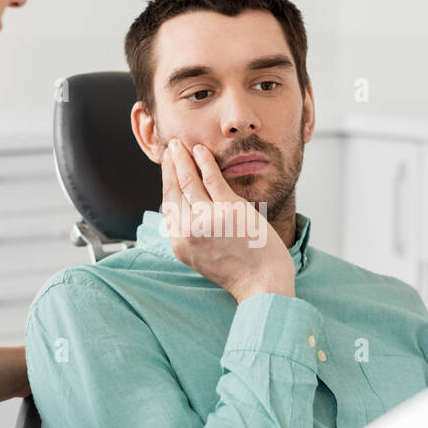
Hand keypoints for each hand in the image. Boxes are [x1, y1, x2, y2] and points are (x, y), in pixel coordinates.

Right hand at [160, 138, 295, 302]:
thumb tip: (184, 210)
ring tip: (181, 144)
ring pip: (189, 180)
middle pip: (174, 189)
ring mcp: (208, 219)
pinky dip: (204, 161)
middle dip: (170, 165)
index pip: (168, 205)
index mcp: (180, 243)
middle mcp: (189, 231)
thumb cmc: (238, 270)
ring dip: (183, 158)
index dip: (166, 182)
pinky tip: (201, 150)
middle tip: (171, 147)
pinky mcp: (229, 210)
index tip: (167, 166)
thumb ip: (191, 234)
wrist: (262, 283)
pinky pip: (212, 179)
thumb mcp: (203, 256)